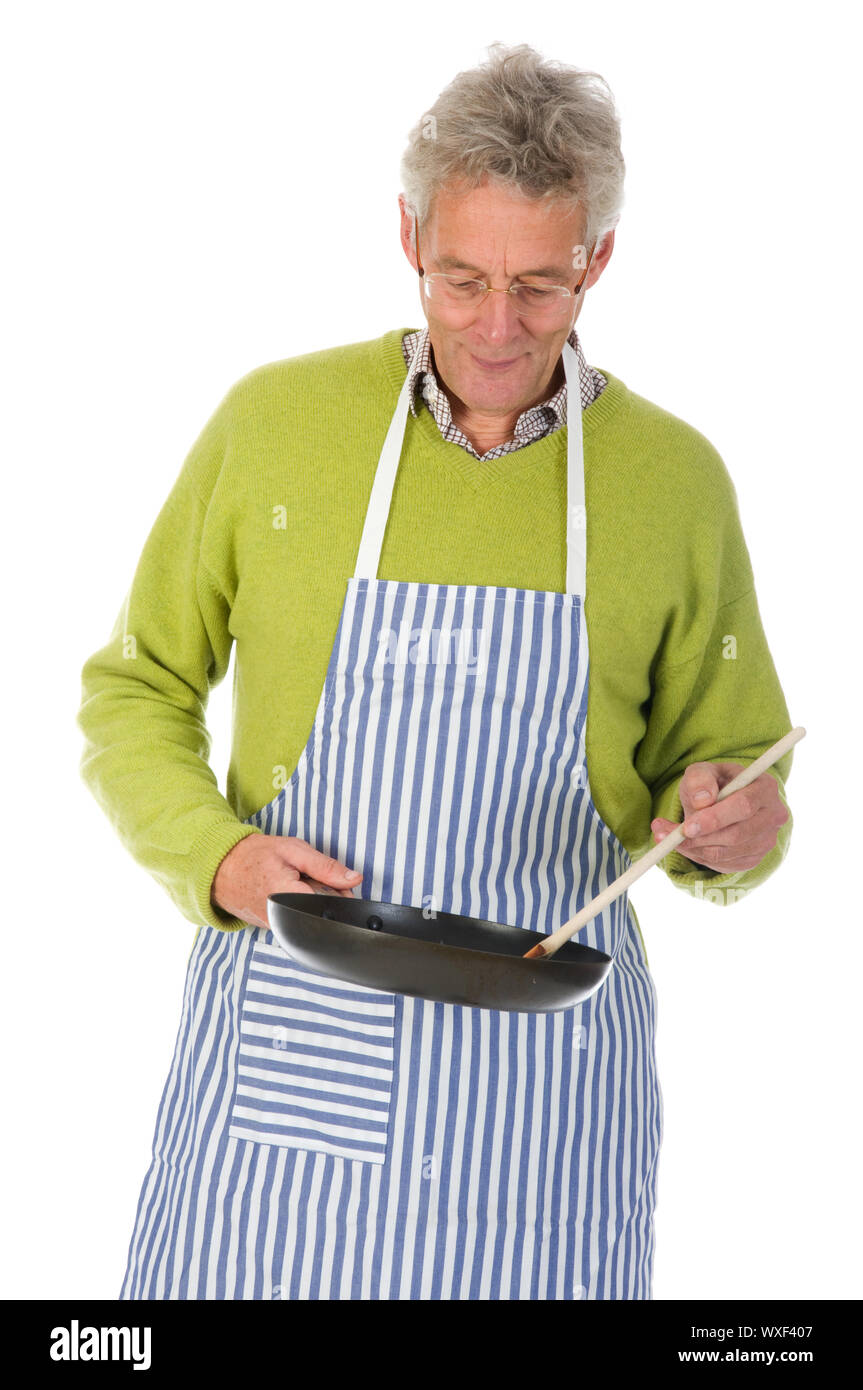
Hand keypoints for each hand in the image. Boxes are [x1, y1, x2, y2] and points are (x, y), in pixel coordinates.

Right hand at [211, 834, 363, 928]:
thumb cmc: (255, 855)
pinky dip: (298, 907)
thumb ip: (326, 867)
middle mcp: (281, 918)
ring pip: (310, 918)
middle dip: (325, 896)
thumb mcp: (294, 851)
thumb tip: (354, 879)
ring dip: (311, 902)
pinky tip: (287, 894)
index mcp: (288, 896)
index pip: (331, 906)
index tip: (336, 882)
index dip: (340, 894)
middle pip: (322, 914)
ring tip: (295, 884)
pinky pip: (296, 921)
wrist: (222, 867)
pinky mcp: (272, 930)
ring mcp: (275, 927)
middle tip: (310, 878)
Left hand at [651, 761, 788, 873]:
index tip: (688, 827)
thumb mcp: (702, 771)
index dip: (715, 819)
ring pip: (727, 853)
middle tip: (667, 836)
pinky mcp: (754, 858)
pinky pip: (723, 864)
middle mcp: (773, 816)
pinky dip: (698, 857)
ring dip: (693, 848)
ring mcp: (766, 840)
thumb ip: (700, 779)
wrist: (721, 801)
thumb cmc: (712, 783)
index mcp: (765, 787)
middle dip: (699, 838)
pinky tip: (685, 844)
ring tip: (667, 837)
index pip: (744, 806)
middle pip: (737, 835)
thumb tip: (702, 801)